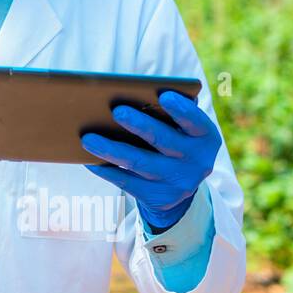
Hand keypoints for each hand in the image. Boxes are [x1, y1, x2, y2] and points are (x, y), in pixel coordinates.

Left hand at [80, 90, 220, 231]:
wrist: (180, 183)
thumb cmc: (174, 138)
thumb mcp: (182, 128)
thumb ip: (168, 113)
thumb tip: (129, 96)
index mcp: (205, 137)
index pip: (196, 122)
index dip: (182, 110)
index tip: (164, 96)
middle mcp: (196, 161)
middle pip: (163, 141)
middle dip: (140, 125)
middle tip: (117, 111)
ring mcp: (177, 181)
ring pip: (140, 163)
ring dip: (112, 150)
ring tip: (87, 138)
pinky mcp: (158, 197)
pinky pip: (127, 182)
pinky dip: (106, 170)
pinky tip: (88, 160)